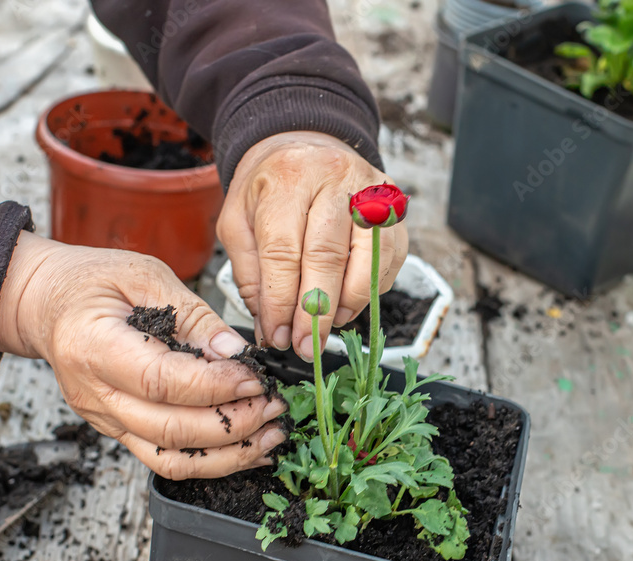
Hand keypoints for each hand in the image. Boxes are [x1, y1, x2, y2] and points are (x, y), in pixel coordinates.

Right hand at [0, 232, 287, 478]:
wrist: (45, 303)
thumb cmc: (90, 282)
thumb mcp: (143, 275)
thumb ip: (192, 315)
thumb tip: (235, 352)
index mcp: (92, 347)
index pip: (161, 381)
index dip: (214, 386)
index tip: (255, 379)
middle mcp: (96, 394)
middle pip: (170, 430)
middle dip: (233, 425)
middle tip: (274, 406)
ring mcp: (105, 420)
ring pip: (171, 458)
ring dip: (228, 454)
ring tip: (271, 435)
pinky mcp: (119, 431)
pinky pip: (167, 458)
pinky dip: (211, 461)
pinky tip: (247, 447)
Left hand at [218, 131, 407, 360]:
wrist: (304, 142)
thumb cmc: (269, 186)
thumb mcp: (238, 220)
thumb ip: (250, 272)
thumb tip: (269, 325)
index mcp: (288, 179)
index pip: (284, 251)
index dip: (281, 301)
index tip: (277, 336)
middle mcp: (334, 179)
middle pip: (328, 257)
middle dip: (316, 312)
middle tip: (306, 346)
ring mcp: (371, 191)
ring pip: (368, 259)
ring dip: (348, 305)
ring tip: (327, 329)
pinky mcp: (394, 208)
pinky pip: (391, 259)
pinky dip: (371, 290)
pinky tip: (348, 306)